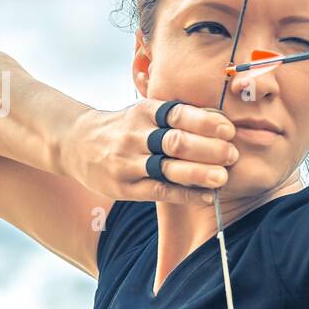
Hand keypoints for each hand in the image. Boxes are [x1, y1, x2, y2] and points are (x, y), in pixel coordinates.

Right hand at [62, 98, 238, 203]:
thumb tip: (222, 118)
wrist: (76, 143)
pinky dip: (186, 194)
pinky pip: (159, 191)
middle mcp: (136, 135)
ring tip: (223, 177)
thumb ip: (179, 116)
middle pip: (176, 141)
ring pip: (167, 168)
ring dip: (199, 173)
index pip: (179, 114)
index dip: (206, 122)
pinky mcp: (124, 187)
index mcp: (145, 112)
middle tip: (232, 155)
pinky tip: (208, 196)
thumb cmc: (126, 127)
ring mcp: (128, 162)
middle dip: (208, 149)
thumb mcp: (145, 113)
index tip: (229, 130)